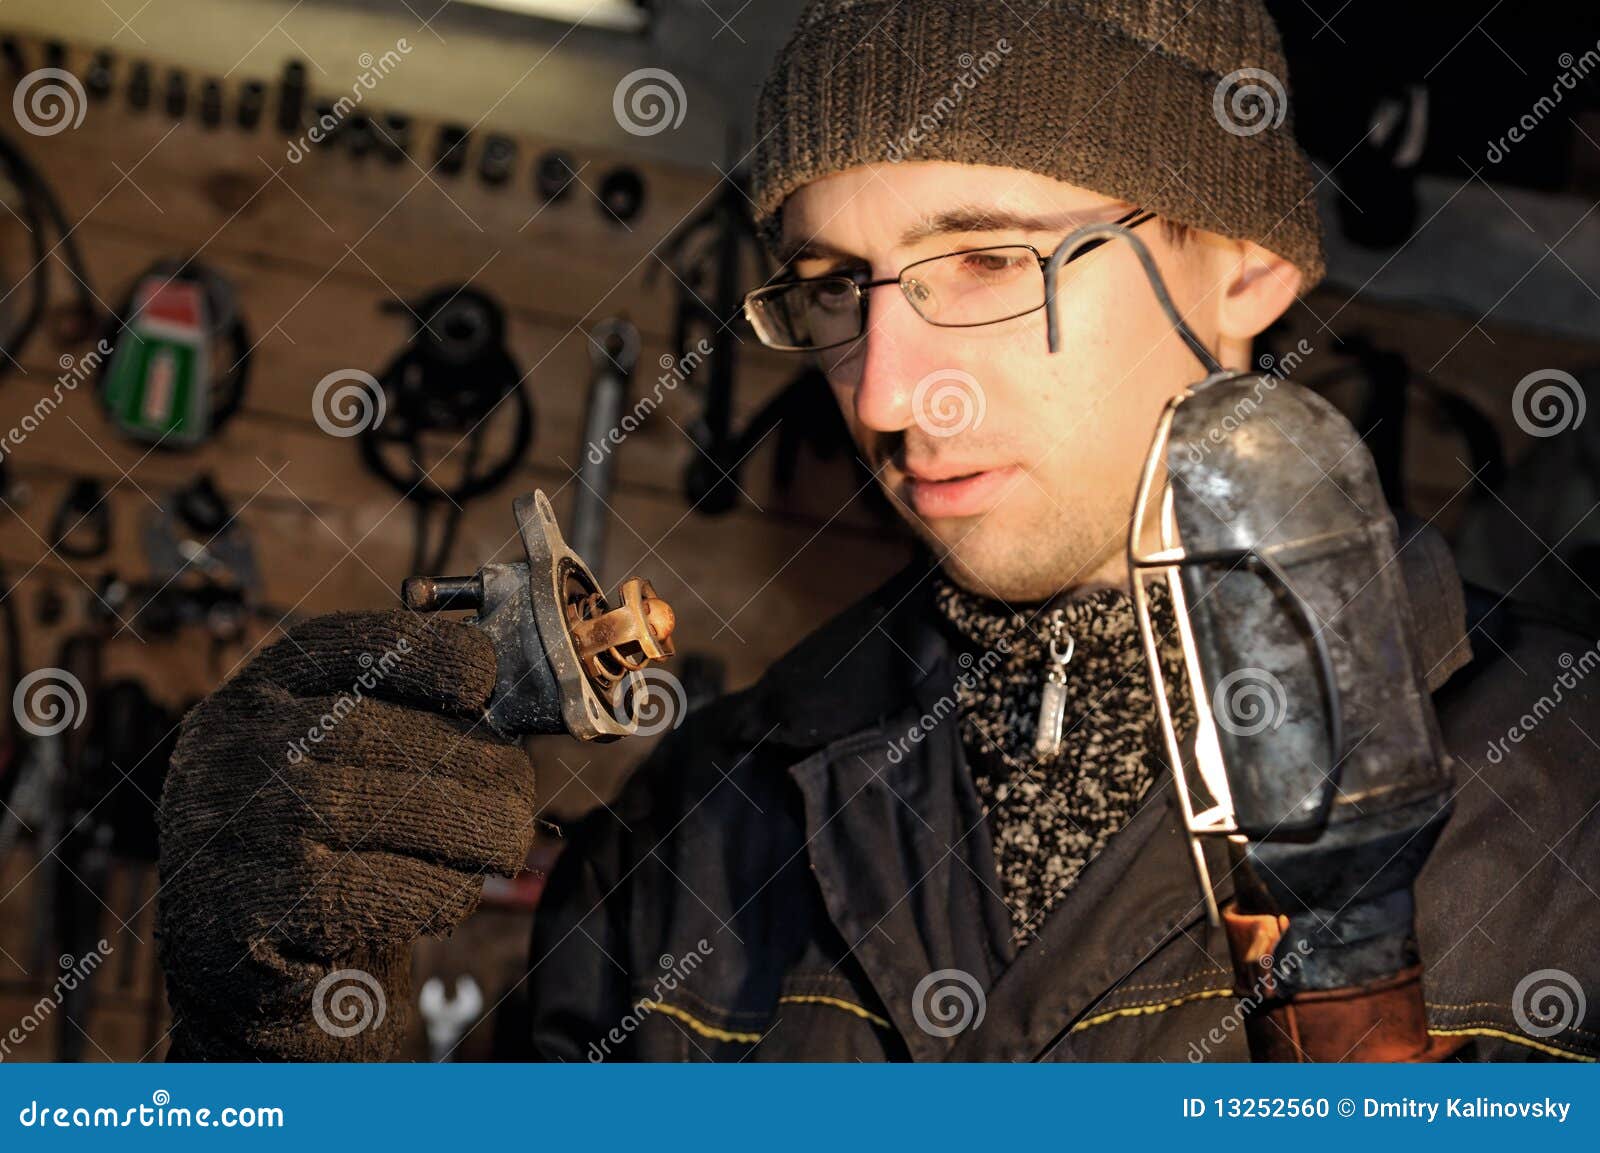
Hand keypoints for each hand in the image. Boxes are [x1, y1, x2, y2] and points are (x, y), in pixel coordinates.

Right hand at [157, 611, 534, 1059]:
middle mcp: (240, 745)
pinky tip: (445, 899)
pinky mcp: (264, 907)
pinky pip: (393, 888)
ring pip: (405, 810)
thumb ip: (397, 717)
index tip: (486, 681)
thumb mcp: (331, 756)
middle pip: (397, 734)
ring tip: (501, 846)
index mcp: (261, 692)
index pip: (356, 647)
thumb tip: (504, 700)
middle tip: (521, 797)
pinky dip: (441, 894)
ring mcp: (246, 824)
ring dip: (480, 834)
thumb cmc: (314, 842)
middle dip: (486, 768)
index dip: (435, 655)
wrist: (236, 960)